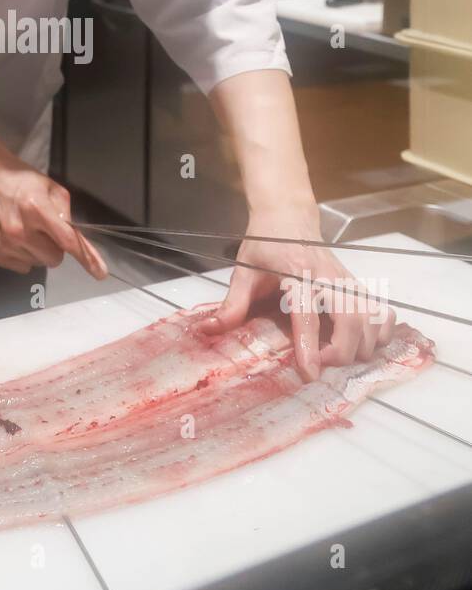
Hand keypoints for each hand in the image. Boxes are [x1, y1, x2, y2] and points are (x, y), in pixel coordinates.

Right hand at [0, 134, 107, 279]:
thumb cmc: (21, 181)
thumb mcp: (50, 187)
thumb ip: (65, 211)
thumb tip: (75, 238)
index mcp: (36, 210)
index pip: (67, 240)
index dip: (86, 257)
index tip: (100, 272)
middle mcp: (19, 231)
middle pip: (54, 258)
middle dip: (55, 246)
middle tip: (45, 230)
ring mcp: (3, 245)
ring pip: (38, 264)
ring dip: (38, 251)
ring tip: (26, 230)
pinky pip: (21, 267)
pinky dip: (23, 256)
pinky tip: (15, 238)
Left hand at [194, 211, 395, 380]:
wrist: (288, 215)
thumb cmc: (265, 244)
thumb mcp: (243, 271)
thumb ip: (231, 304)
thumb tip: (209, 330)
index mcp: (297, 274)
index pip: (307, 316)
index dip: (309, 347)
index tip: (310, 374)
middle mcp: (329, 277)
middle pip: (351, 322)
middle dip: (340, 353)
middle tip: (318, 363)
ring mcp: (348, 281)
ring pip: (371, 320)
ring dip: (359, 347)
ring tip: (334, 354)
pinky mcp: (358, 285)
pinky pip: (381, 312)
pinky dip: (378, 332)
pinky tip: (362, 342)